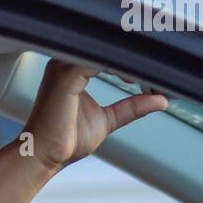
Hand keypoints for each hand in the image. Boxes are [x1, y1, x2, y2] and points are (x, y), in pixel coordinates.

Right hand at [22, 61, 167, 171]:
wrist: (43, 156)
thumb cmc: (64, 139)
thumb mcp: (107, 120)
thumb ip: (131, 107)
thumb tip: (160, 100)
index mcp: (72, 68)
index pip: (108, 52)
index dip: (133, 59)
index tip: (155, 73)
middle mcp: (65, 62)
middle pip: (106, 46)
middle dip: (135, 57)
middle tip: (158, 74)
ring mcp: (64, 66)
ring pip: (104, 49)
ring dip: (129, 61)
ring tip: (148, 77)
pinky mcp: (66, 76)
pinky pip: (98, 60)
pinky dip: (120, 67)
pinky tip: (133, 79)